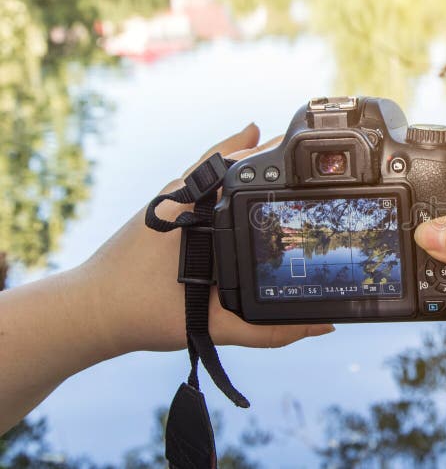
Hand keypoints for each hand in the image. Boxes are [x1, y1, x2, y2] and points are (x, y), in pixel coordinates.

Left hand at [82, 124, 333, 354]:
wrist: (90, 313)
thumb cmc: (144, 316)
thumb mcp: (212, 325)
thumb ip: (268, 331)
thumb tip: (321, 325)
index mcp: (198, 215)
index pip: (243, 173)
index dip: (274, 158)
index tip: (301, 147)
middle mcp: (182, 197)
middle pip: (232, 163)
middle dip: (266, 153)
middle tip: (300, 148)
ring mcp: (168, 198)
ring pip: (213, 168)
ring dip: (244, 159)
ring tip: (278, 152)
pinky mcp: (161, 206)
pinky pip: (197, 179)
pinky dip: (220, 167)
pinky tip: (240, 158)